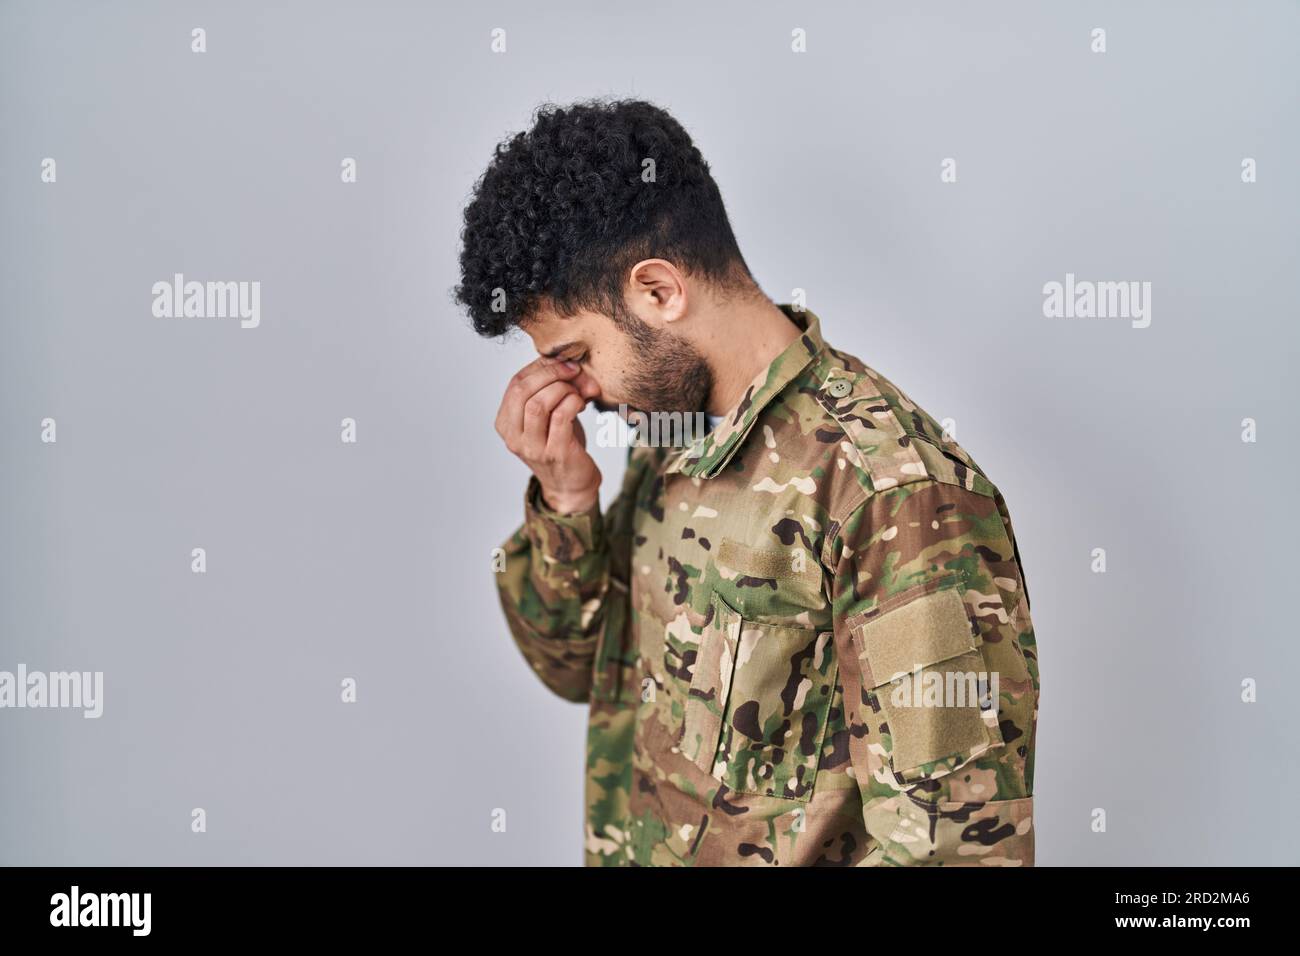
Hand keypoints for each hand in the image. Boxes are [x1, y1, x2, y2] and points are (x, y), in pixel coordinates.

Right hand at [494, 357, 600, 513]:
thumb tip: (574, 367)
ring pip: (538, 403)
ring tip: (577, 393)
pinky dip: (573, 402)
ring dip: (562, 389)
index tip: (564, 363)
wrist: (572, 485)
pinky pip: (561, 416)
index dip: (540, 367)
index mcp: (505, 423)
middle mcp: (513, 437)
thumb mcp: (550, 414)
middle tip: (574, 372)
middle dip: (551, 374)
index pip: (515, 384)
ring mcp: (532, 447)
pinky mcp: (554, 453)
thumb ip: (554, 389)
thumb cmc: (561, 444)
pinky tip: (581, 404)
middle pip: (522, 391)